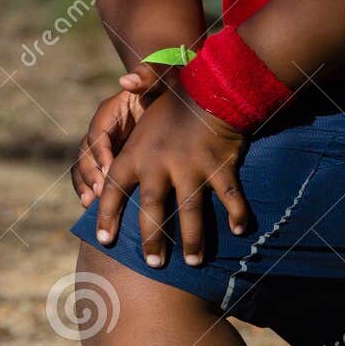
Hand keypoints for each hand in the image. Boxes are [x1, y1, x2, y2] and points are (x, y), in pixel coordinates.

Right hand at [72, 63, 169, 207]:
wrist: (177, 103)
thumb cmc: (173, 90)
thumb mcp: (166, 78)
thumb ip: (148, 75)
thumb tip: (125, 81)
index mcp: (113, 110)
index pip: (100, 130)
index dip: (101, 151)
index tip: (110, 169)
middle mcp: (105, 130)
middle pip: (87, 152)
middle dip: (90, 174)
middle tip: (98, 195)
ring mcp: (107, 148)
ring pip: (85, 168)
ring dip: (86, 187)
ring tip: (90, 207)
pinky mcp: (113, 163)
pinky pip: (96, 179)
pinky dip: (93, 194)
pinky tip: (94, 212)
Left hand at [93, 83, 251, 267]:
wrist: (219, 80)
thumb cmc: (186, 87)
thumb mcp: (156, 84)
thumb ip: (138, 88)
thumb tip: (124, 83)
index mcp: (137, 152)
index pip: (113, 188)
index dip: (107, 215)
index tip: (104, 240)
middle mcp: (160, 164)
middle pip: (151, 210)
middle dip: (152, 240)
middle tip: (154, 265)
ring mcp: (192, 168)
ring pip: (190, 212)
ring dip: (194, 239)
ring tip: (195, 263)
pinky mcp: (220, 167)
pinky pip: (229, 197)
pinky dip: (237, 214)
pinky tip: (240, 231)